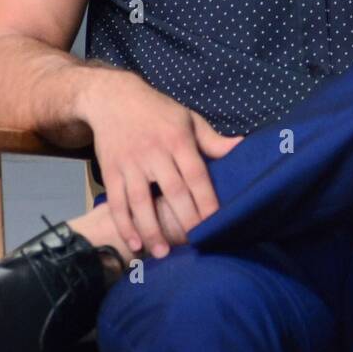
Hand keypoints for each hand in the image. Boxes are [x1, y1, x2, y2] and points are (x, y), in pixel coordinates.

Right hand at [77, 71, 243, 257]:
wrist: (113, 98)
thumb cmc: (158, 111)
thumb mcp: (188, 119)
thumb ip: (213, 140)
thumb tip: (242, 148)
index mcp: (178, 140)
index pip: (196, 175)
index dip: (206, 201)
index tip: (216, 223)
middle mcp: (154, 152)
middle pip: (172, 191)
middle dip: (185, 220)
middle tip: (195, 244)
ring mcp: (130, 163)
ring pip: (141, 202)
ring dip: (152, 229)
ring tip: (163, 253)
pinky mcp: (110, 171)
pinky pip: (117, 202)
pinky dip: (125, 225)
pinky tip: (135, 244)